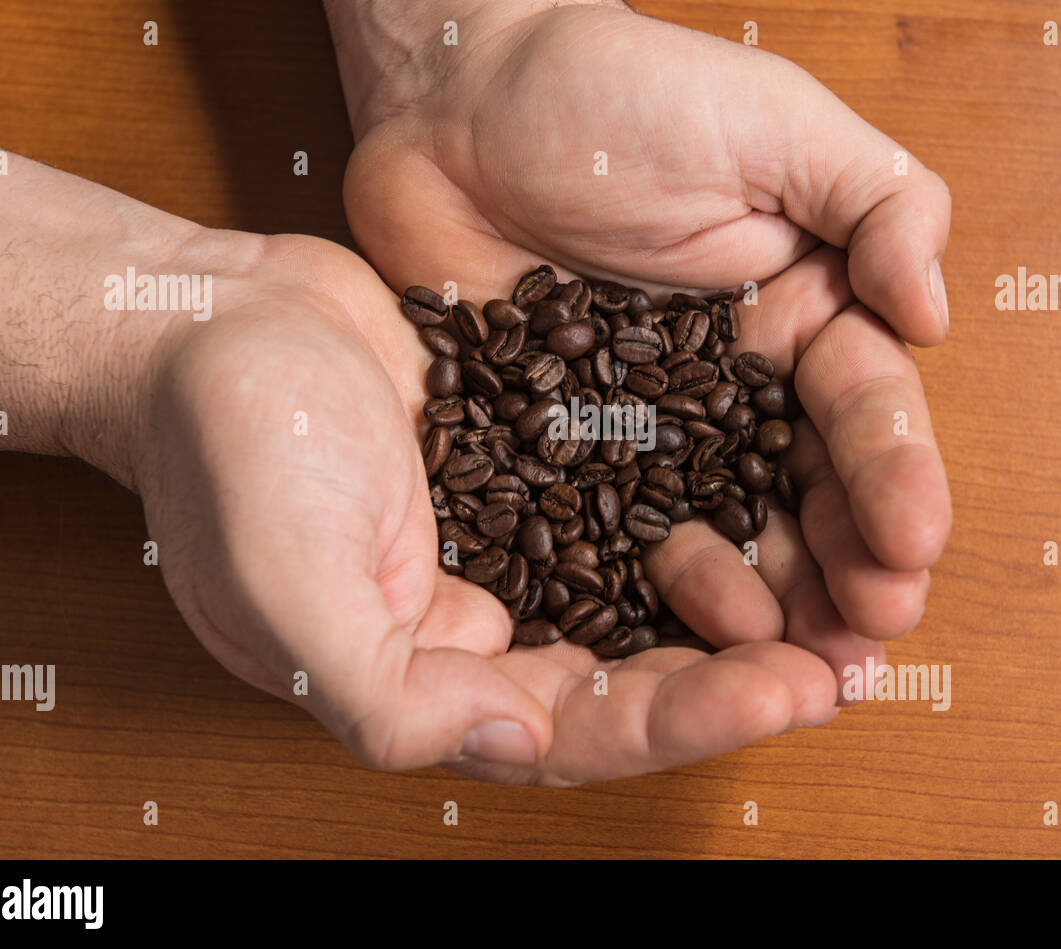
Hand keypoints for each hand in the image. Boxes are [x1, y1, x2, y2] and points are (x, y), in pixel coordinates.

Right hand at [136, 235, 851, 783]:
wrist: (206, 323)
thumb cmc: (229, 452)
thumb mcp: (289, 592)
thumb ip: (391, 693)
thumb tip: (515, 738)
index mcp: (428, 677)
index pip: (580, 727)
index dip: (690, 716)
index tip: (794, 689)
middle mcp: (480, 624)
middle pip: (636, 672)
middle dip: (743, 672)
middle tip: (853, 653)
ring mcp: (508, 543)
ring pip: (647, 595)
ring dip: (741, 599)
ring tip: (839, 590)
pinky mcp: (528, 464)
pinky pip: (629, 502)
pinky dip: (700, 509)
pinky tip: (771, 501)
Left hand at [326, 0, 952, 679]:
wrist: (460, 99)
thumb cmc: (619, 91)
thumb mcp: (776, 120)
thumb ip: (878, 202)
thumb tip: (935, 317)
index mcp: (800, 315)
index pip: (864, 412)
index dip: (894, 480)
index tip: (913, 544)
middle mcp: (735, 386)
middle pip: (805, 496)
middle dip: (846, 570)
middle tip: (866, 641)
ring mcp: (651, 429)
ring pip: (722, 534)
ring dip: (765, 603)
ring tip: (790, 667)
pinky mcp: (567, 453)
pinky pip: (613, 534)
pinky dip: (646, 592)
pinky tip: (675, 643)